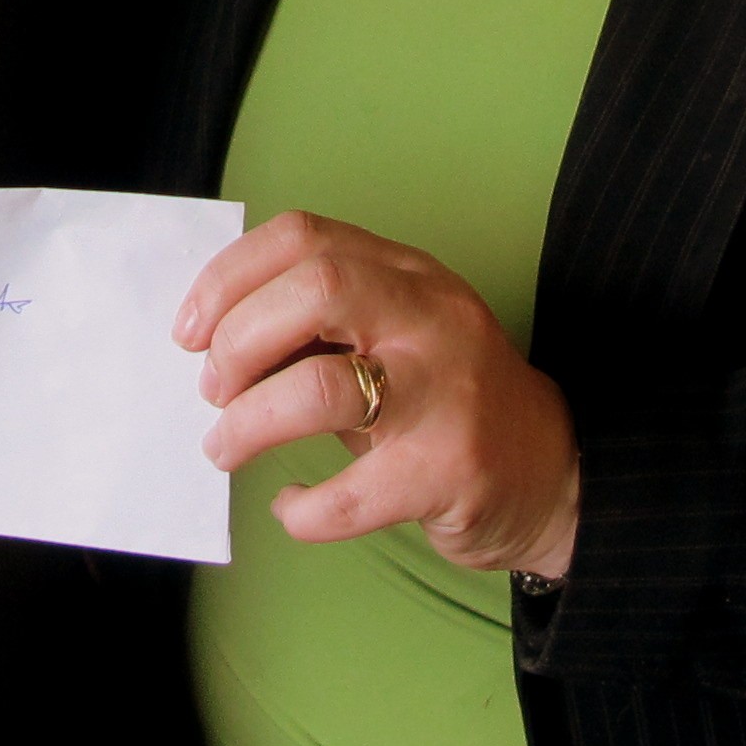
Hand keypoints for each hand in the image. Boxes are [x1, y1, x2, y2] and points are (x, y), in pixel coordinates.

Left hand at [175, 212, 581, 580]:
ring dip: (249, 423)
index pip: (302, 236)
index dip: (229, 278)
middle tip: (215, 390)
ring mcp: (445, 393)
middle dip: (238, 342)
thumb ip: (318, 326)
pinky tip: (292, 507)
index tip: (190, 330)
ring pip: (321, 388)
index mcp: (406, 273)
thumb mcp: (392, 337)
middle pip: (313, 290)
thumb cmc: (446, 401)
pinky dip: (301, 508)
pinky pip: (348, 495)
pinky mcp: (449, 470)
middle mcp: (430, 317)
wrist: (555, 475)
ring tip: (227, 447)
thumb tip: (213, 339)